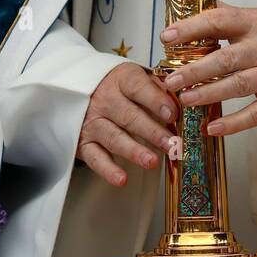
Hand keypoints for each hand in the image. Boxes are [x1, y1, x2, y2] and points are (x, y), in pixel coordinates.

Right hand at [77, 62, 178, 186]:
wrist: (77, 91)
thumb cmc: (117, 87)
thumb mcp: (135, 77)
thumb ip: (156, 87)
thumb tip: (178, 100)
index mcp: (120, 80)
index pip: (138, 87)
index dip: (155, 101)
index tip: (172, 114)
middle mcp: (104, 100)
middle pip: (129, 116)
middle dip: (152, 132)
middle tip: (171, 144)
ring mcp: (93, 122)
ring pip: (114, 137)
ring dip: (134, 151)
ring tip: (152, 161)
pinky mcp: (83, 142)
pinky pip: (95, 158)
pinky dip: (108, 170)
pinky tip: (122, 178)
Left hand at [159, 3, 256, 135]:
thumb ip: (228, 15)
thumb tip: (192, 4)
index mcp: (256, 24)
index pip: (221, 21)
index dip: (192, 28)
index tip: (167, 37)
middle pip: (226, 58)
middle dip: (195, 70)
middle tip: (170, 80)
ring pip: (238, 86)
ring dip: (209, 94)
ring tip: (184, 100)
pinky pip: (256, 114)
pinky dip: (234, 123)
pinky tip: (212, 128)